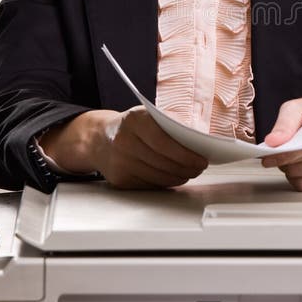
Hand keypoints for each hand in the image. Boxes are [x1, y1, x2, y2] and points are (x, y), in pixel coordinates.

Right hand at [42, 107, 208, 189]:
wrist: (99, 140)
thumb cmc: (131, 126)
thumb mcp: (147, 116)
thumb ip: (169, 124)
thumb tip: (198, 141)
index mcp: (134, 120)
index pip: (163, 141)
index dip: (185, 154)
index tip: (201, 160)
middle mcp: (124, 141)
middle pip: (163, 162)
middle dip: (187, 168)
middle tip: (200, 167)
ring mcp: (120, 163)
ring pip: (159, 177)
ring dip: (179, 177)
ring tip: (190, 172)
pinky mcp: (120, 180)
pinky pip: (150, 185)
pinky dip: (166, 183)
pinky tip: (174, 176)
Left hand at [260, 97, 301, 190]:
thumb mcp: (300, 107)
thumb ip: (285, 122)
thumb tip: (272, 141)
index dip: (284, 153)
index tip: (267, 156)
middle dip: (281, 160)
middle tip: (272, 155)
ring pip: (301, 177)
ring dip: (288, 169)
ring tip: (290, 156)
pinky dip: (296, 178)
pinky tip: (299, 166)